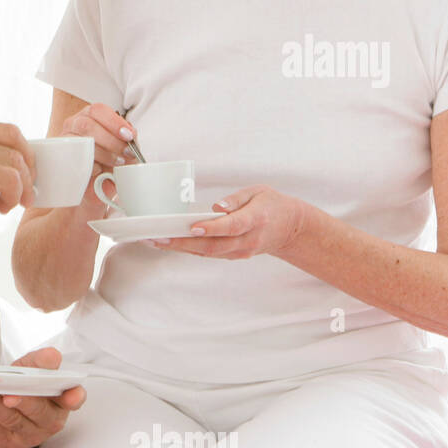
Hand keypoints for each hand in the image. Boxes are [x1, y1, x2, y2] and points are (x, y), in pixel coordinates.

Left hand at [0, 347, 86, 447]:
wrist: (0, 424)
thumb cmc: (21, 392)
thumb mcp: (30, 373)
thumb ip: (38, 363)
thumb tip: (51, 356)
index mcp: (60, 402)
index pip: (72, 399)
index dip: (74, 397)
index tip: (72, 395)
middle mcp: (48, 421)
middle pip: (38, 410)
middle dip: (25, 401)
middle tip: (11, 395)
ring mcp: (27, 434)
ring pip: (11, 418)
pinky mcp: (4, 440)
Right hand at [59, 103, 137, 211]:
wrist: (92, 186)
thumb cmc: (106, 162)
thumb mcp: (121, 150)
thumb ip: (127, 142)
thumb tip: (133, 139)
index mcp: (89, 116)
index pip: (98, 110)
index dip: (115, 122)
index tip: (129, 135)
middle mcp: (73, 125)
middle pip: (87, 125)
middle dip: (111, 140)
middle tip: (126, 153)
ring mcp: (64, 140)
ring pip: (81, 141)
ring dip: (103, 153)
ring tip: (116, 163)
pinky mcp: (60, 158)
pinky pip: (73, 159)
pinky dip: (90, 166)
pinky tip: (99, 171)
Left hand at [144, 185, 312, 258]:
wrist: (291, 228)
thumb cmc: (272, 205)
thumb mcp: (258, 192)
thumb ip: (237, 199)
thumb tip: (216, 207)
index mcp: (255, 219)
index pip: (231, 226)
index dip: (212, 228)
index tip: (193, 227)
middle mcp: (247, 240)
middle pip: (213, 246)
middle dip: (183, 243)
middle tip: (159, 238)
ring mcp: (241, 251)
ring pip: (208, 253)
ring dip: (181, 248)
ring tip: (156, 241)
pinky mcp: (234, 256)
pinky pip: (209, 254)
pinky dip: (189, 250)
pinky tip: (171, 244)